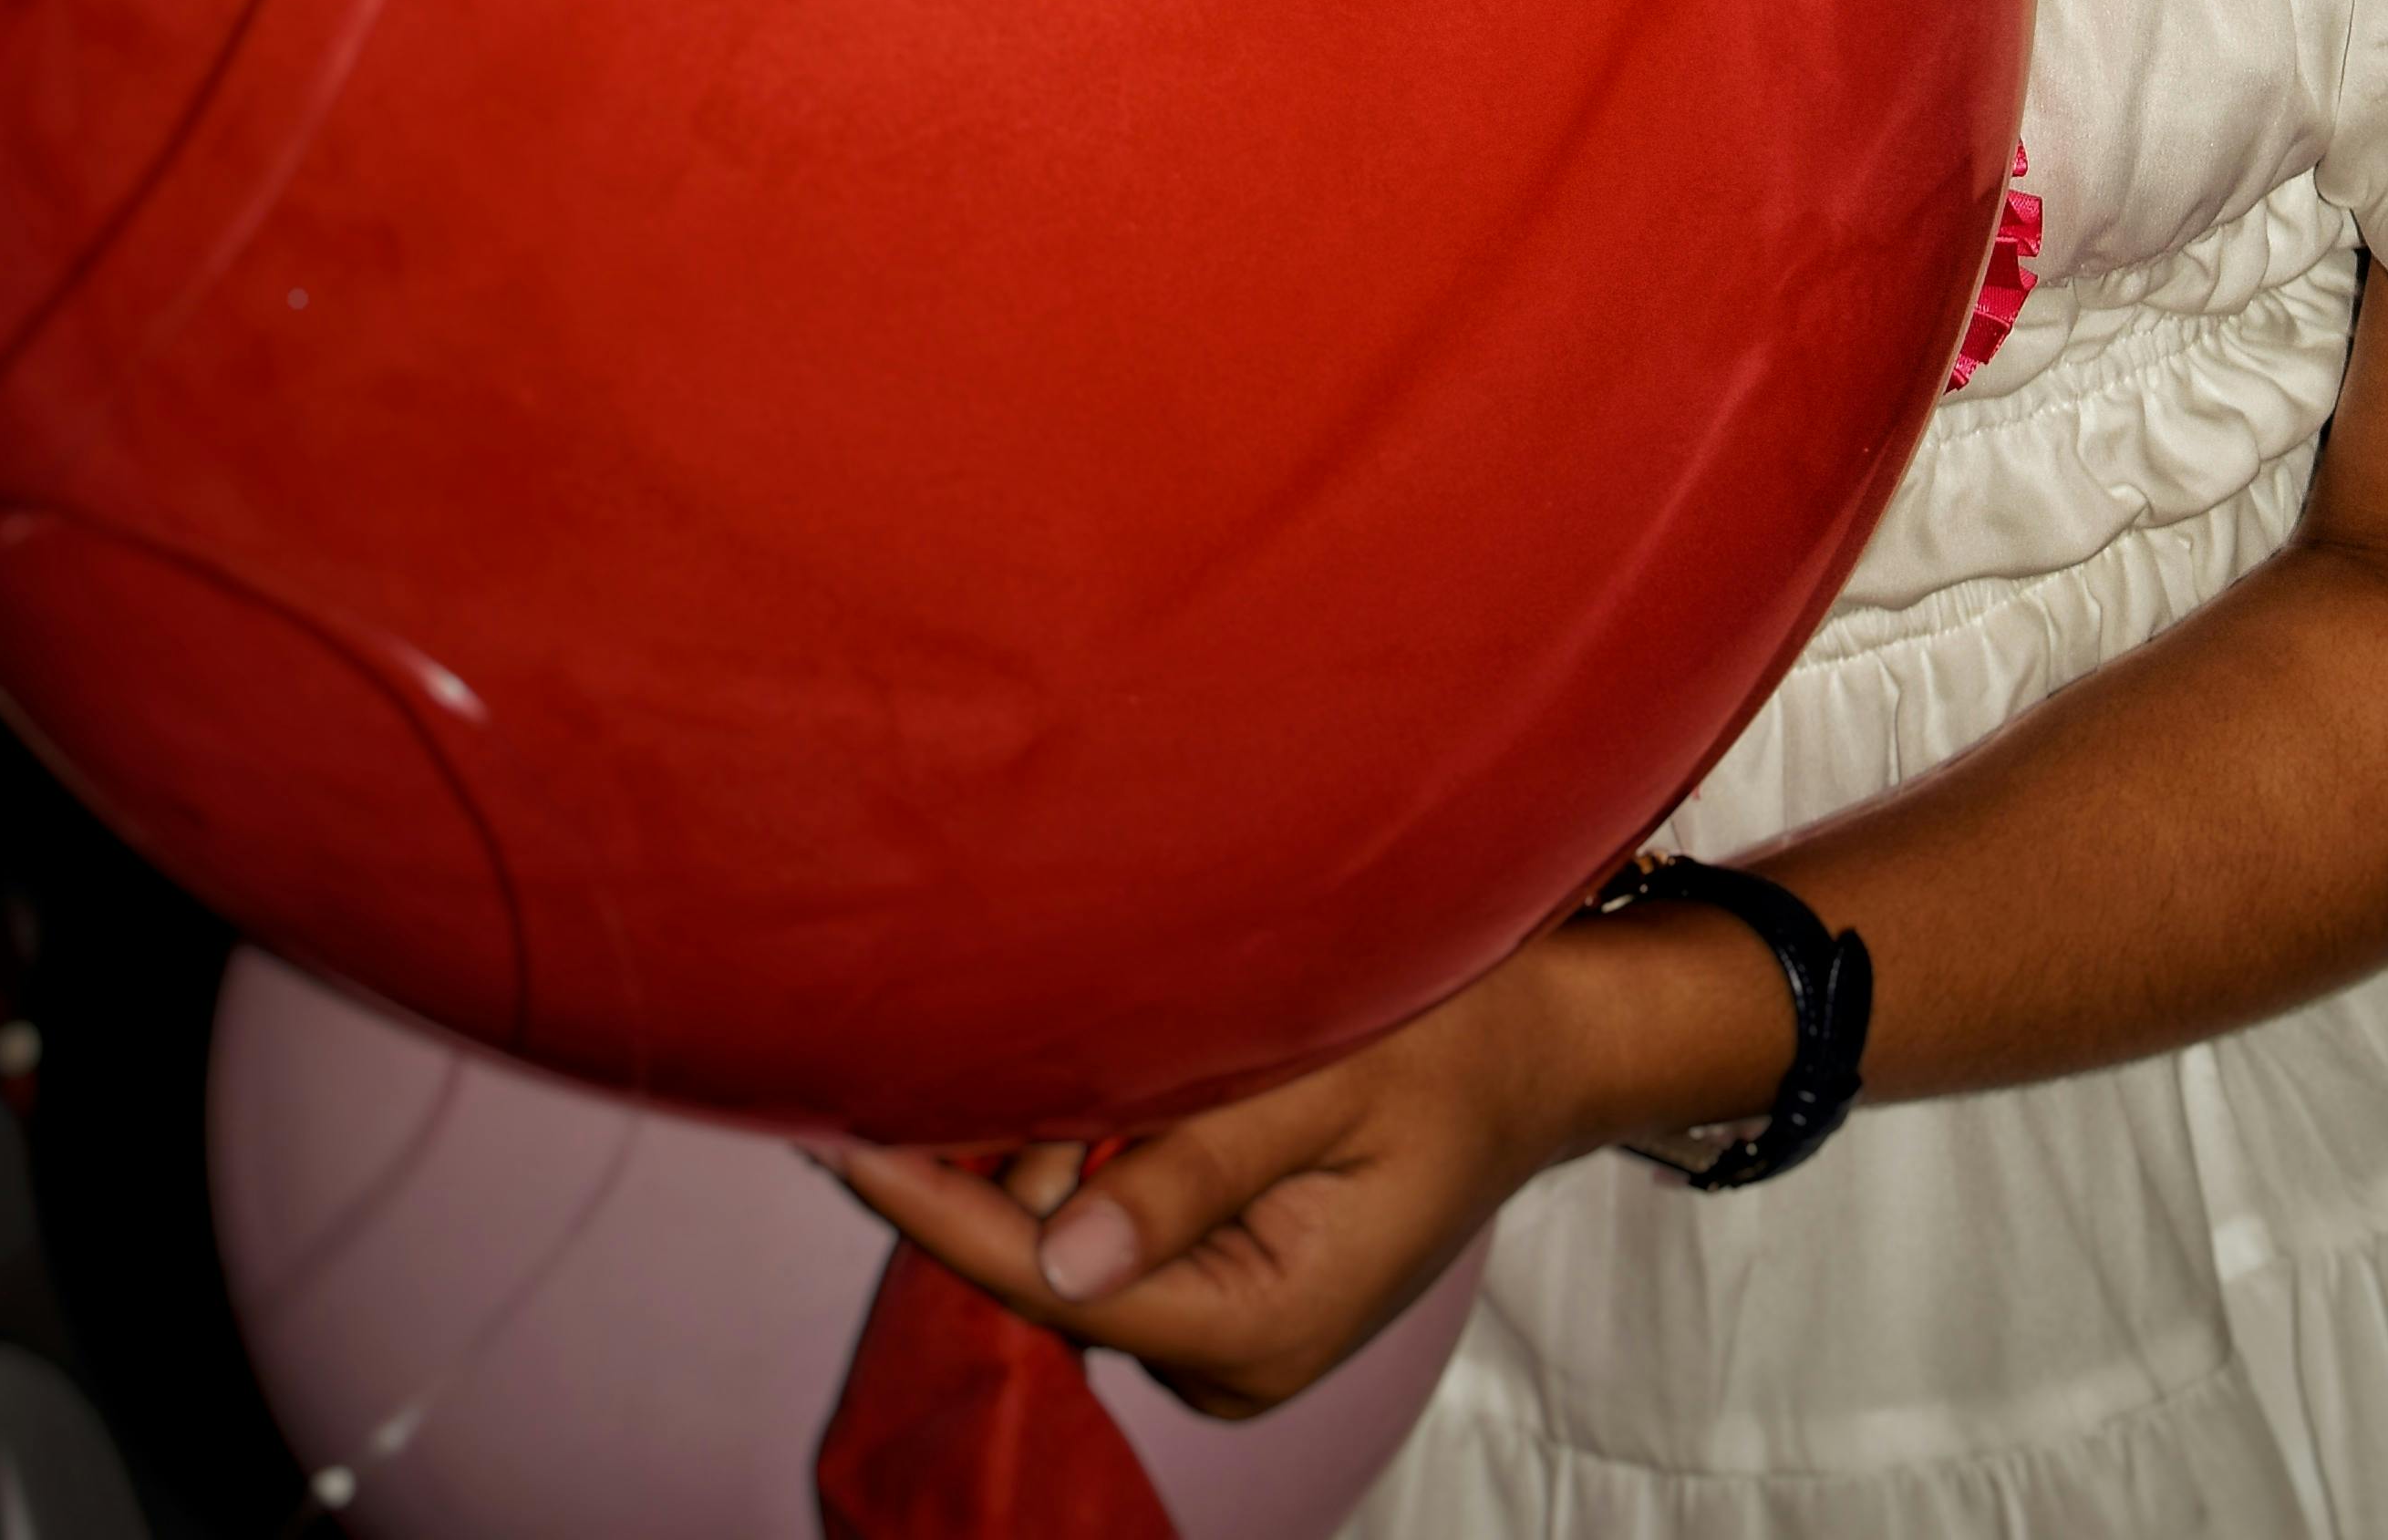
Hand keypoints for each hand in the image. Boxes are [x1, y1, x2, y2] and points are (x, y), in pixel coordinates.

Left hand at [833, 904, 1787, 1415]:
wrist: (1549, 1046)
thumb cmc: (1457, 1037)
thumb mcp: (1333, 1081)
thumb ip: (1197, 1167)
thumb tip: (1066, 1251)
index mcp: (1255, 1323)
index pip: (1049, 1276)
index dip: (936, 1205)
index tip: (839, 1140)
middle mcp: (1227, 1350)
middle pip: (1049, 1262)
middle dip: (999, 1156)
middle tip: (969, 1038)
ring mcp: (1225, 1322)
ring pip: (1077, 1235)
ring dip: (1054, 1141)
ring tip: (1070, 1039)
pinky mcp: (1228, 1278)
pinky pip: (1119, 1222)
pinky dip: (1094, 1149)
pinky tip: (1105, 1074)